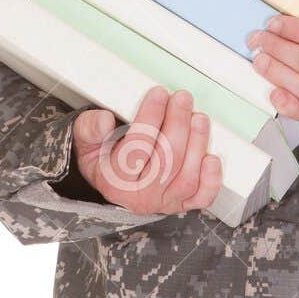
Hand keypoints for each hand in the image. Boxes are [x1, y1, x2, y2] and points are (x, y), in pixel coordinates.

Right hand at [72, 87, 222, 214]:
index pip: (136, 147)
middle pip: (166, 160)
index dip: (151, 117)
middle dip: (178, 124)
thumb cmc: (103, 159)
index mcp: (115, 180)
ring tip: (198, 118)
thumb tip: (104, 120)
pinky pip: (201, 197)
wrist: (113, 184)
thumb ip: (90, 128)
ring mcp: (163, 201)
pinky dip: (211, 180)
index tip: (159, 93)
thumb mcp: (87, 143)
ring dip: (196, 144)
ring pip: (186, 177)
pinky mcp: (182, 203)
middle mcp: (140, 196)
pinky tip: (212, 157)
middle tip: (182, 98)